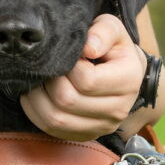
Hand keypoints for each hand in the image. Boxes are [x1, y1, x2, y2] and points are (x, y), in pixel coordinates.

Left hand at [20, 14, 145, 141]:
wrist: (122, 72)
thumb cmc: (112, 47)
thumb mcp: (112, 29)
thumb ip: (102, 31)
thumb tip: (87, 48)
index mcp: (128, 81)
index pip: (87, 80)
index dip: (68, 65)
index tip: (66, 54)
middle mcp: (118, 109)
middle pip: (68, 101)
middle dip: (49, 80)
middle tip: (46, 66)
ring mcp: (102, 127)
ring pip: (56, 119)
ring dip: (37, 98)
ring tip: (37, 78)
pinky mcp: (85, 135)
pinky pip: (51, 129)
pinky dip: (36, 112)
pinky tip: (36, 94)